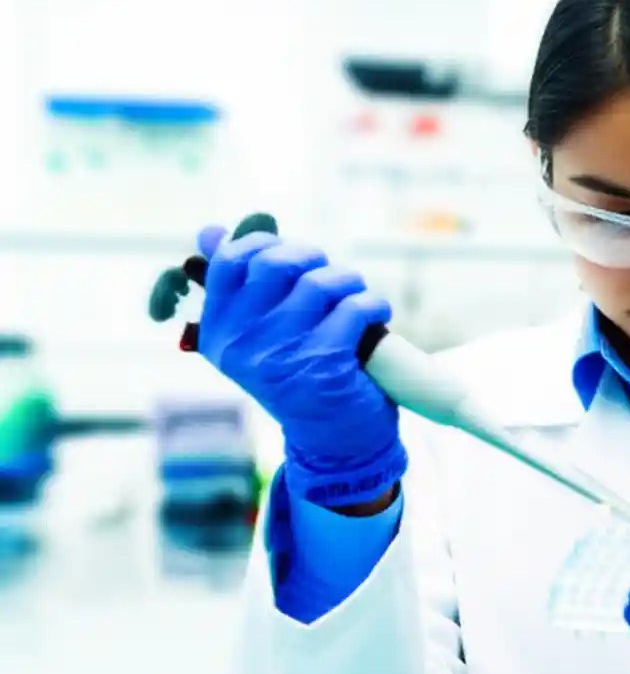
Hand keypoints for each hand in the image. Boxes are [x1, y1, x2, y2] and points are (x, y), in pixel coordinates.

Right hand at [195, 224, 405, 506]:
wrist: (334, 441)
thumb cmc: (298, 375)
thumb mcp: (257, 336)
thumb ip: (238, 285)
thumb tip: (209, 232)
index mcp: (219, 331)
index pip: (229, 261)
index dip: (265, 243)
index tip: (292, 256)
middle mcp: (242, 343)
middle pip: (276, 263)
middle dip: (313, 258)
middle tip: (331, 275)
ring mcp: (282, 354)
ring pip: (321, 282)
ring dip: (349, 282)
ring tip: (356, 298)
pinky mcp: (324, 363)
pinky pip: (354, 307)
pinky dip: (373, 305)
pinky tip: (376, 316)